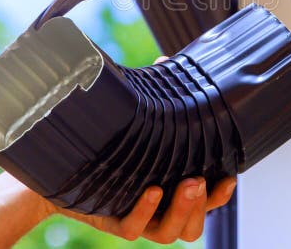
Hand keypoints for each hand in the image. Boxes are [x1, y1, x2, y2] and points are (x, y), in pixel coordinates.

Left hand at [45, 54, 236, 243]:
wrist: (61, 166)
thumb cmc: (107, 145)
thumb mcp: (136, 120)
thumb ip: (155, 95)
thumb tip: (165, 59)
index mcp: (170, 189)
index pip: (205, 202)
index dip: (219, 196)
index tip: (229, 177)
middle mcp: (157, 210)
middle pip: (192, 226)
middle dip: (201, 204)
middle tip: (199, 179)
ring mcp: (137, 218)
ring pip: (171, 234)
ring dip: (182, 211)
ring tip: (185, 184)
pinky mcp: (112, 221)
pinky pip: (133, 228)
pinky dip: (144, 211)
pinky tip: (152, 191)